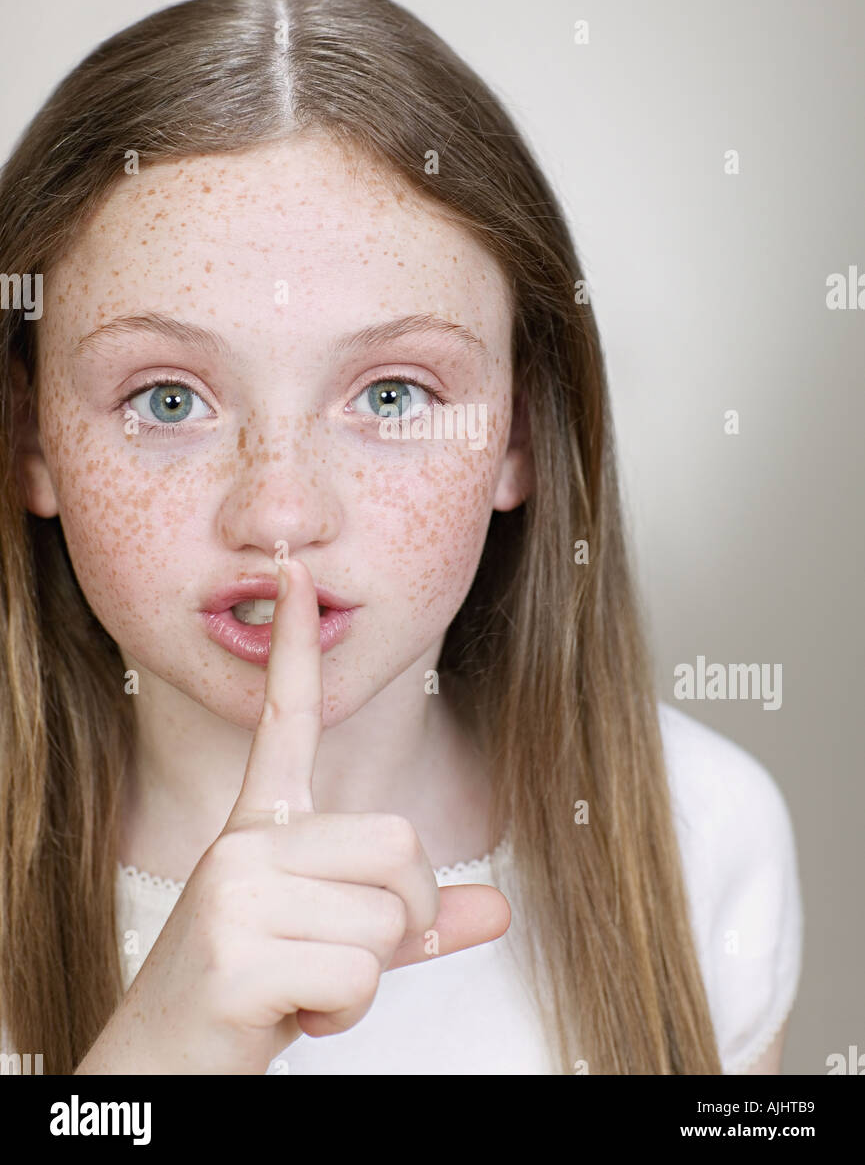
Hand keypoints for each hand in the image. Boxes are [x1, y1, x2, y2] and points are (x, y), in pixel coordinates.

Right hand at [75, 557, 509, 1074]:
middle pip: (398, 842)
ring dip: (366, 975)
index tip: (295, 572)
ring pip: (386, 917)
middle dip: (404, 914)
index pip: (287, 719)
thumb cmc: (248, 997)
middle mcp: (245, 843)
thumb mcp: (334, 945)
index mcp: (260, 826)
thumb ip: (412, 921)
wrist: (159, 1069)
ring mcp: (234, 892)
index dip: (297, 647)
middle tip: (343, 958)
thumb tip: (499, 907)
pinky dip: (344, 1012)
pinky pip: (357, 974)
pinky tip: (288, 1016)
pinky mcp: (234, 954)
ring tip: (301, 989)